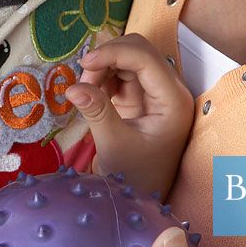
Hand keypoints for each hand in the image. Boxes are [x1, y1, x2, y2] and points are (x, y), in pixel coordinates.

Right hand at [66, 33, 193, 197]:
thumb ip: (97, 111)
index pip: (145, 58)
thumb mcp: (114, 145)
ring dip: (104, 66)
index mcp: (173, 101)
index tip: (84, 63)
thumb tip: (72, 87)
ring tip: (87, 91)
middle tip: (84, 82)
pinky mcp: (142, 96)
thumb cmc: (134, 177)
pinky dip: (104, 75)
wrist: (142, 196)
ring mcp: (156, 91)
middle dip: (108, 58)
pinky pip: (122, 70)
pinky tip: (94, 94)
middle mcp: (170, 90)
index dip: (113, 53)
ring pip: (128, 57)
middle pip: (139, 50)